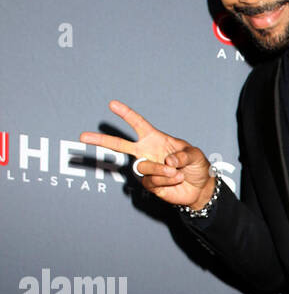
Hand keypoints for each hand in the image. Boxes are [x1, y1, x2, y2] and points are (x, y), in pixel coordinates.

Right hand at [80, 101, 213, 209]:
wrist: (200, 189)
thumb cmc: (197, 167)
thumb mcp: (195, 155)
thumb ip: (183, 155)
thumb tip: (168, 162)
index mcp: (154, 139)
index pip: (137, 124)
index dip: (125, 114)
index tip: (112, 104)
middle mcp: (146, 152)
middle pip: (119, 145)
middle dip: (101, 140)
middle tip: (83, 136)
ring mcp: (146, 169)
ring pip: (142, 167)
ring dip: (161, 170)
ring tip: (177, 173)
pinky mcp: (149, 185)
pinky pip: (151, 182)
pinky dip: (166, 180)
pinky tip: (176, 179)